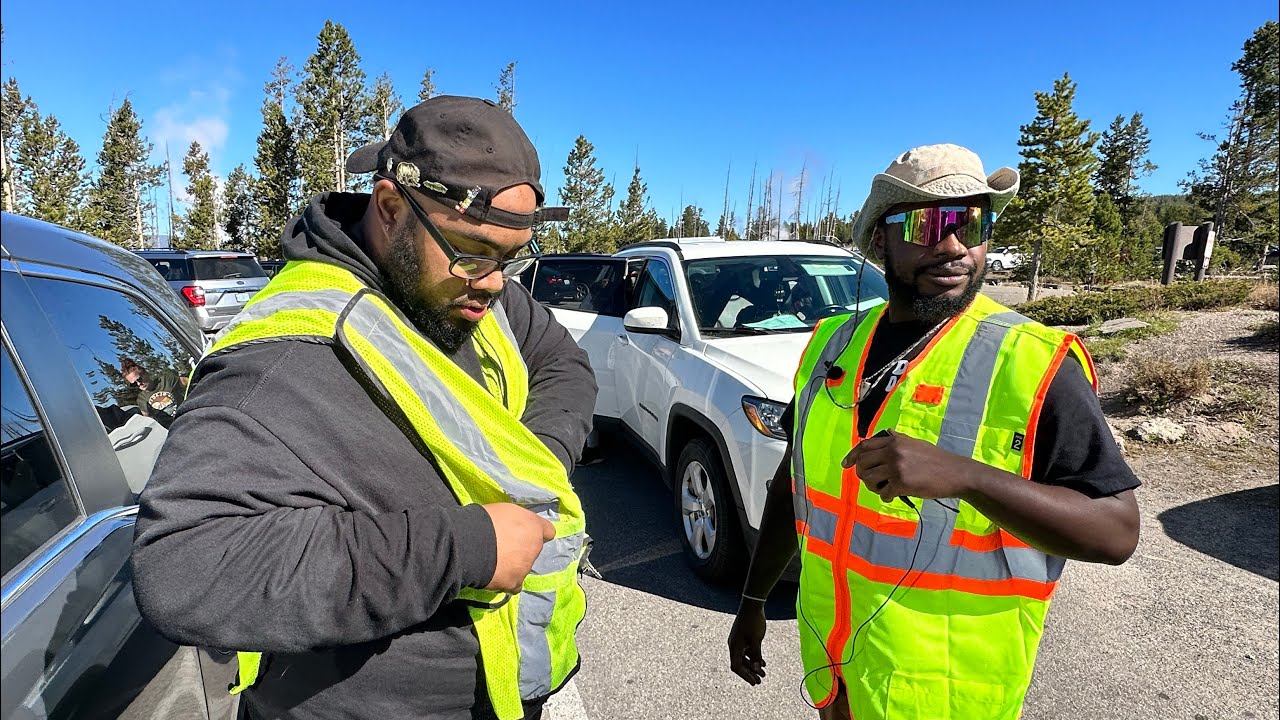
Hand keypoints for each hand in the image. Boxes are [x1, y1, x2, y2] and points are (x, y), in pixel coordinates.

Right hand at [482, 503, 555, 592]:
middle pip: (533, 550)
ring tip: (494, 563)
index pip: (548, 531)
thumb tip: (513, 527)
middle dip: (522, 549)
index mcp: (534, 526)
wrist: (471, 543)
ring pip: (523, 567)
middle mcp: (535, 547)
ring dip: (513, 565)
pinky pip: (514, 585)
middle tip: (502, 547)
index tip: (526, 533)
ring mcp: (526, 566)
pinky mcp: (514, 582)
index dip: (537, 532)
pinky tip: (495, 576)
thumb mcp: (505, 511)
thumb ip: (515, 521)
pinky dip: (507, 581)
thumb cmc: (486, 521)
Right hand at [727, 600, 767, 684]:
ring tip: (763, 672)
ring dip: (753, 666)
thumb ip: (756, 654)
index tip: (754, 682)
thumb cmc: (753, 621)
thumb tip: (756, 667)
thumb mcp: (756, 640)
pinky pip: (746, 651)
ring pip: (744, 658)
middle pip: (740, 664)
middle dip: (750, 673)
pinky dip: (753, 657)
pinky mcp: (743, 637)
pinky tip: (762, 662)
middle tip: (760, 681)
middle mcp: (734, 645)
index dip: (745, 676)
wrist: (752, 604)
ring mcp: (738, 641)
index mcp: (734, 646)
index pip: (736, 666)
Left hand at [841, 429, 971, 502]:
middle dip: (863, 474)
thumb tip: (886, 433)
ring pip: (870, 479)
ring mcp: (896, 467)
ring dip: (873, 487)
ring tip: (884, 489)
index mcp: (894, 440)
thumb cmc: (937, 459)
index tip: (846, 464)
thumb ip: (898, 439)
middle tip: (871, 482)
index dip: (852, 456)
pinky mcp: (902, 483)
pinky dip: (886, 496)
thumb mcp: (915, 443)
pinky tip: (893, 496)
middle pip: (863, 463)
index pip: (864, 446)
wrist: (956, 473)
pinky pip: (883, 493)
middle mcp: (892, 451)